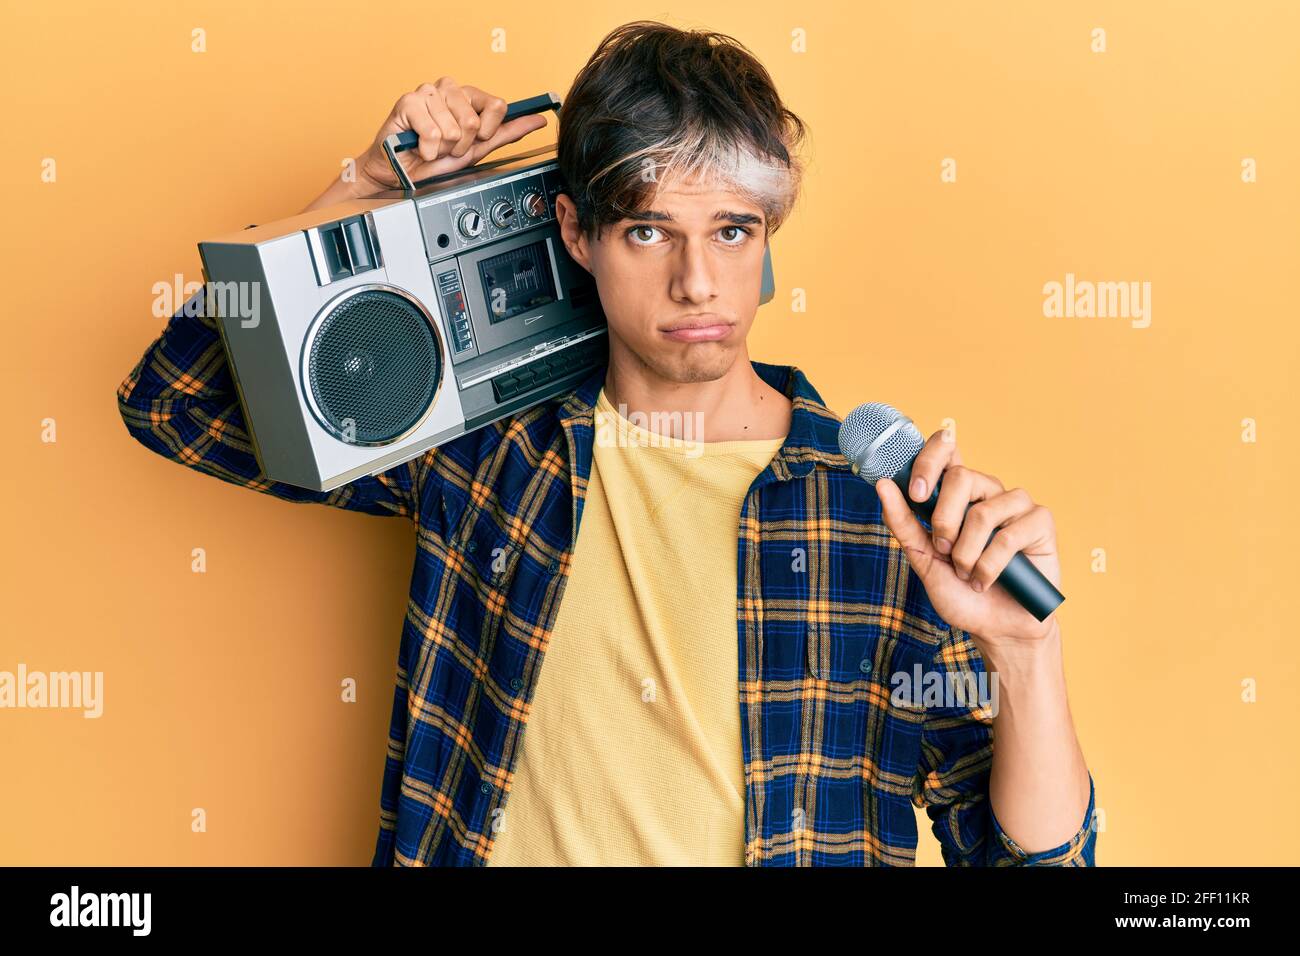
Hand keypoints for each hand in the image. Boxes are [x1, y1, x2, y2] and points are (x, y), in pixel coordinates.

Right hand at [304, 78, 547, 210]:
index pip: (497, 105)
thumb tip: (538, 119)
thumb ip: (508, 132)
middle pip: (474, 120)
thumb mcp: (479, 148)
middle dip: (462, 144)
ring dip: (443, 147)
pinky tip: (420, 146)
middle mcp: (450, 88)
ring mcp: (428, 92)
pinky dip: (427, 148)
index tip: (476, 139)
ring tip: (433, 145)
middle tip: (448, 146)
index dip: (487, 131)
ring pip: (452, 127)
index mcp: (469, 95)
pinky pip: (431, 131)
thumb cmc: (438, 157)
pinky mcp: (408, 101)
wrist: (404, 171)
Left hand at [873, 429, 1061, 650]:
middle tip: (944, 551)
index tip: (916, 493)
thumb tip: (883, 484)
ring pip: (982, 512)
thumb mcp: (922, 558)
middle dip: (944, 522)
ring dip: (967, 554)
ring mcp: (1016, 504)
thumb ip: (903, 522)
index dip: (930, 458)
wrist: (995, 627)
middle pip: (961, 477)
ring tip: (968, 574)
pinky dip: (990, 566)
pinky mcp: (1040, 521)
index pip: (946, 449)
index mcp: (958, 493)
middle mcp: (988, 491)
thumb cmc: (960, 591)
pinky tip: (987, 580)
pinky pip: (1009, 534)